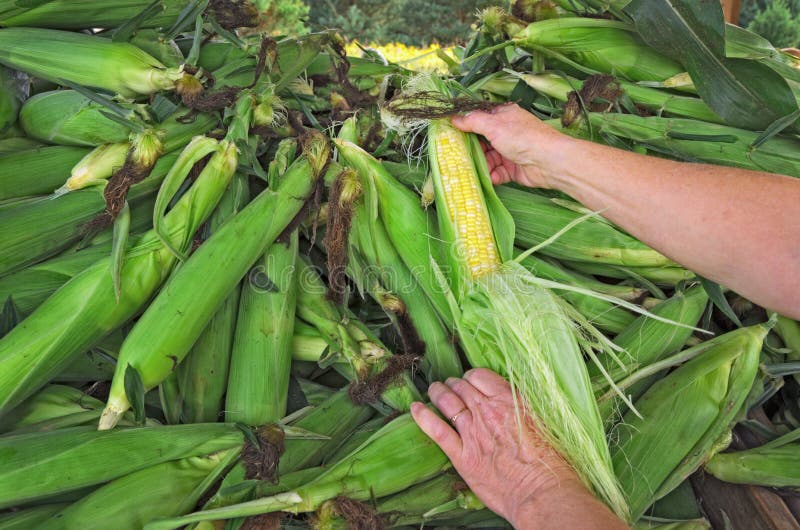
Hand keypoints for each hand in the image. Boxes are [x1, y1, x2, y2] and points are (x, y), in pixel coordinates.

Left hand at [411, 369, 627, 528]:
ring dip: (438, 392)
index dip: (472, 377)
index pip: (480, 376)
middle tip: (452, 385)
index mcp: (509, 400)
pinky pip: (437, 430)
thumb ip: (523, 407)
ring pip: (447, 402)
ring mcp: (472, 433)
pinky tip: (415, 408)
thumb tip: (513, 399)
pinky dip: (423, 417)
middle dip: (455, 383)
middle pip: (462, 387)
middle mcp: (487, 411)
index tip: (471, 381)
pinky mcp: (463, 456)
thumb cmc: (552, 462)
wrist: (543, 493)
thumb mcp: (543, 422)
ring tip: (434, 389)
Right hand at [451, 103, 569, 188]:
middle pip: (482, 141)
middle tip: (455, 155)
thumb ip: (473, 121)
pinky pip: (497, 172)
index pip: (481, 119)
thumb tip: (454, 118)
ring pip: (488, 158)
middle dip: (471, 149)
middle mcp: (507, 133)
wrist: (549, 162)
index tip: (450, 133)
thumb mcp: (494, 125)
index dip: (466, 125)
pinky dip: (492, 175)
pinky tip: (489, 177)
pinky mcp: (513, 169)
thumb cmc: (523, 137)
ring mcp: (510, 152)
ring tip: (470, 169)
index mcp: (504, 117)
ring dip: (481, 165)